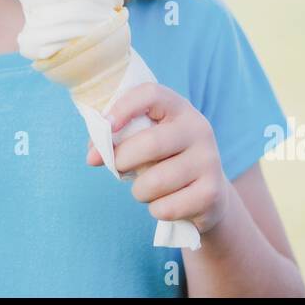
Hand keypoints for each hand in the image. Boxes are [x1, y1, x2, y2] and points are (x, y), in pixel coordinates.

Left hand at [84, 81, 231, 235]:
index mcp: (179, 108)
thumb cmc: (165, 161)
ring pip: (155, 181)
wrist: (208, 195)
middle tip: (117, 168)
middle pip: (150, 143)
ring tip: (146, 188)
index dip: (123, 107)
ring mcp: (209, 161)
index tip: (106, 126)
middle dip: (123, 160)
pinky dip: (156, 209)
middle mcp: (199, 129)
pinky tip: (166, 203)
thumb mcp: (146, 140)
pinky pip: (166, 207)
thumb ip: (118, 139)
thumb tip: (92, 156)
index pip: (151, 94)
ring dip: (139, 191)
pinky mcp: (211, 193)